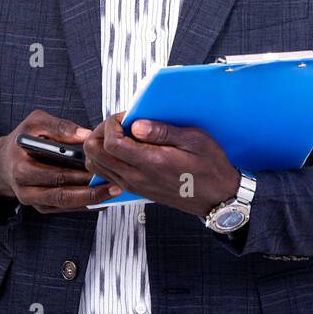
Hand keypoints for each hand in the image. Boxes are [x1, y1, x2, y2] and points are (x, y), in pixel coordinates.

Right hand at [0, 109, 122, 212]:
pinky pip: (66, 209)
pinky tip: (104, 200)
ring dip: (91, 200)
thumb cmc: (22, 139)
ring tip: (113, 192)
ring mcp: (33, 201)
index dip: (78, 174)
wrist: (5, 161)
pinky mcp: (42, 207)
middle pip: (62, 194)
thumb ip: (59, 126)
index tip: (100, 170)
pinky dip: (86, 205)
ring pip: (65, 204)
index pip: (55, 174)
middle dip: (90, 190)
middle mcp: (25, 189)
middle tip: (114, 183)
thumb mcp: (35, 122)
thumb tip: (84, 135)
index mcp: (21, 167)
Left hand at [83, 110, 241, 217]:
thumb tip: (136, 124)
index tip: (127, 116)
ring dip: (100, 146)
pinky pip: (106, 175)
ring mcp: (133, 185)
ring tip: (119, 134)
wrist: (217, 197)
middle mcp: (136, 177)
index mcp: (151, 163)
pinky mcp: (134, 189)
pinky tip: (122, 149)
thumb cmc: (210, 168)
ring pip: (96, 166)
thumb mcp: (194, 140)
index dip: (112, 124)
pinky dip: (105, 159)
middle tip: (118, 122)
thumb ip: (162, 131)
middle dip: (100, 132)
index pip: (110, 143)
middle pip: (95, 154)